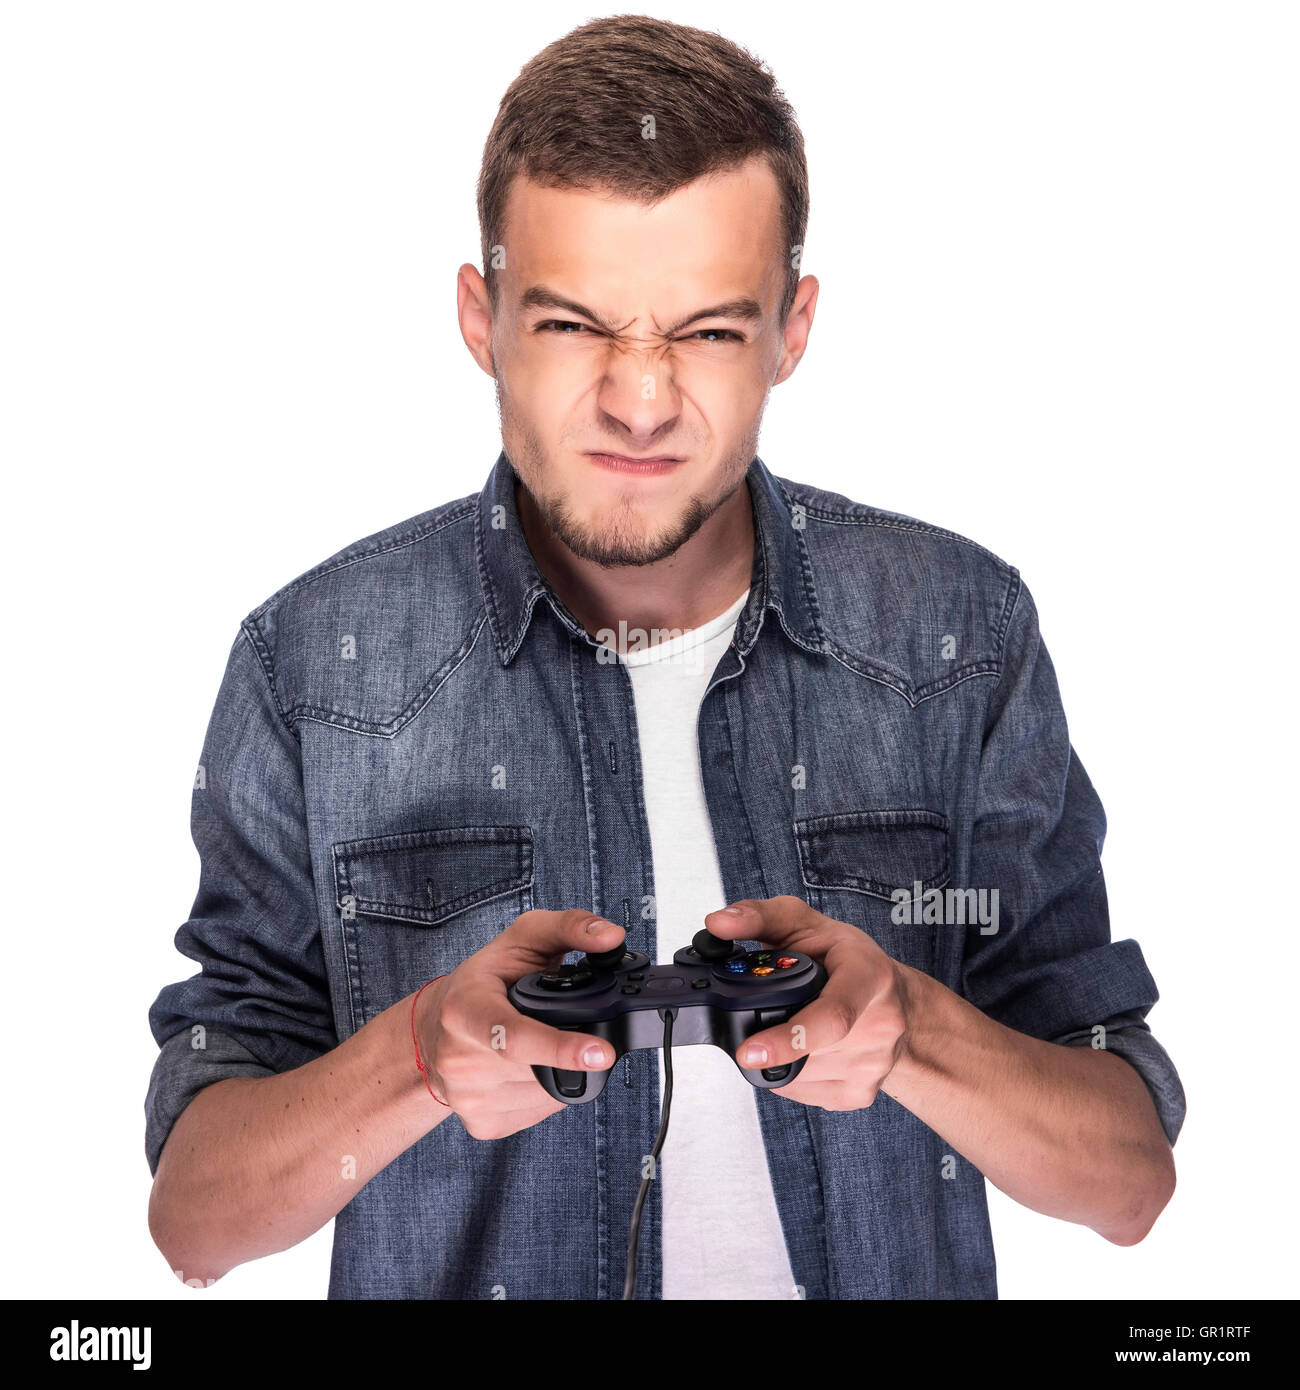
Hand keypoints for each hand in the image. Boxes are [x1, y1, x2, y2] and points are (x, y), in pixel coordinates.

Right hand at [411, 909, 625, 1138]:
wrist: (435, 1028)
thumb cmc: (482, 982)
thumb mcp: (522, 939)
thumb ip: (569, 927)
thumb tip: (610, 937)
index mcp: (464, 1010)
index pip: (515, 1036)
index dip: (560, 1047)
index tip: (600, 1052)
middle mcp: (460, 1059)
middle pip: (543, 1066)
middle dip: (569, 1047)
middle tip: (567, 1023)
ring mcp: (469, 1098)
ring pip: (550, 1093)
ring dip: (561, 1069)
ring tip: (542, 1041)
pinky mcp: (483, 1124)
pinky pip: (542, 1111)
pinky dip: (550, 1089)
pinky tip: (533, 1066)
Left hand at [703, 896, 908, 1110]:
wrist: (892, 1000)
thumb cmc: (847, 959)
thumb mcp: (805, 923)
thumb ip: (758, 917)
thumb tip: (717, 925)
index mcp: (869, 975)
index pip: (833, 1016)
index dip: (789, 1038)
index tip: (748, 1051)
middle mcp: (880, 1025)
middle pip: (803, 1049)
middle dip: (769, 1035)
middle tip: (761, 1015)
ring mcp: (873, 1065)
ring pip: (796, 1074)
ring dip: (777, 1054)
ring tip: (790, 1022)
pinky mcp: (860, 1094)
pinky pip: (801, 1090)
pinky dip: (787, 1072)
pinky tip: (800, 1047)